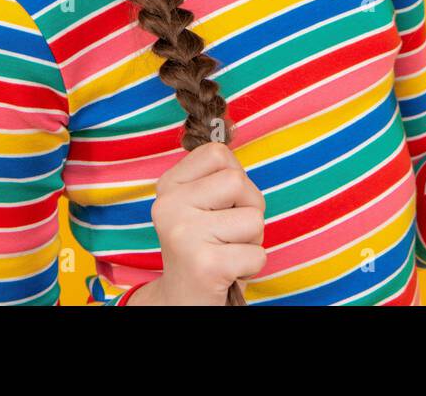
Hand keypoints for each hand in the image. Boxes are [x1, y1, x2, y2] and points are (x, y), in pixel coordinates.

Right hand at [148, 142, 266, 304]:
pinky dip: (251, 266)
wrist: (183, 301)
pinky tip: (227, 272)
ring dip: (251, 240)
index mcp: (167, 187)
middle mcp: (168, 207)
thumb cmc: (205, 248)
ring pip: (254, 218)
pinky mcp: (205, 264)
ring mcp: (184, 235)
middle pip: (239, 181)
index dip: (234, 178)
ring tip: (227, 252)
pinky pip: (258, 253)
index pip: (219, 153)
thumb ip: (214, 173)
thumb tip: (230, 124)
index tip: (219, 204)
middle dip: (249, 209)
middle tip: (228, 233)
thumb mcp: (200, 205)